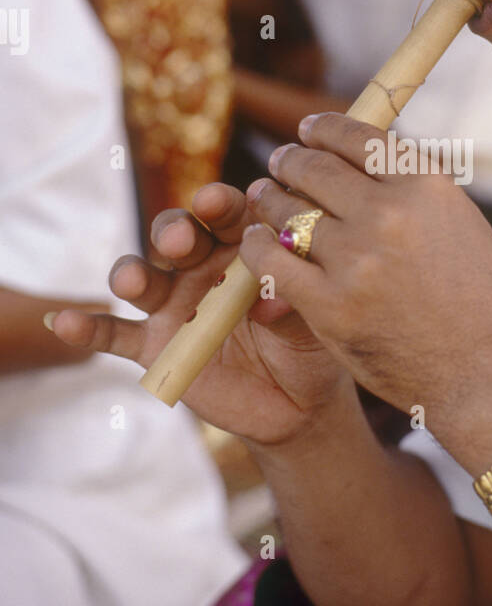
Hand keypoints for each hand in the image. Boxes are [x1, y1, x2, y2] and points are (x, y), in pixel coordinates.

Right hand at [50, 182, 354, 445]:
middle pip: (178, 235)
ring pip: (142, 277)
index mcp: (245, 246)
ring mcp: (173, 304)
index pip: (228, 215)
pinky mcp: (154, 345)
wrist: (298, 404)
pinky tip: (64, 324)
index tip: (216, 202)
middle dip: (175, 232)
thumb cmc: (310, 345)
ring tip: (131, 282)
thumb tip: (272, 300)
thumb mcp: (311, 322)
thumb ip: (291, 304)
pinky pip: (114, 334)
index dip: (219, 205)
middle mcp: (202, 265)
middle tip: (181, 240)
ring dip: (131, 274)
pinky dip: (87, 328)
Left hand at [240, 114, 491, 446]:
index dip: (323, 129)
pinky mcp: (329, 305)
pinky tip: (256, 243)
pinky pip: (272, 262)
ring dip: (269, 200)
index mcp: (425, 186)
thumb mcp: (460, 224)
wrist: (483, 374)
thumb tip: (368, 156)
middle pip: (316, 169)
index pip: (359, 137)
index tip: (308, 130)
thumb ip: (415, 189)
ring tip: (263, 199)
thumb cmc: (479, 303)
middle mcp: (388, 214)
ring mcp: (356, 260)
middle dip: (289, 161)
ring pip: (288, 212)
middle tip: (278, 163)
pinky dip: (258, 247)